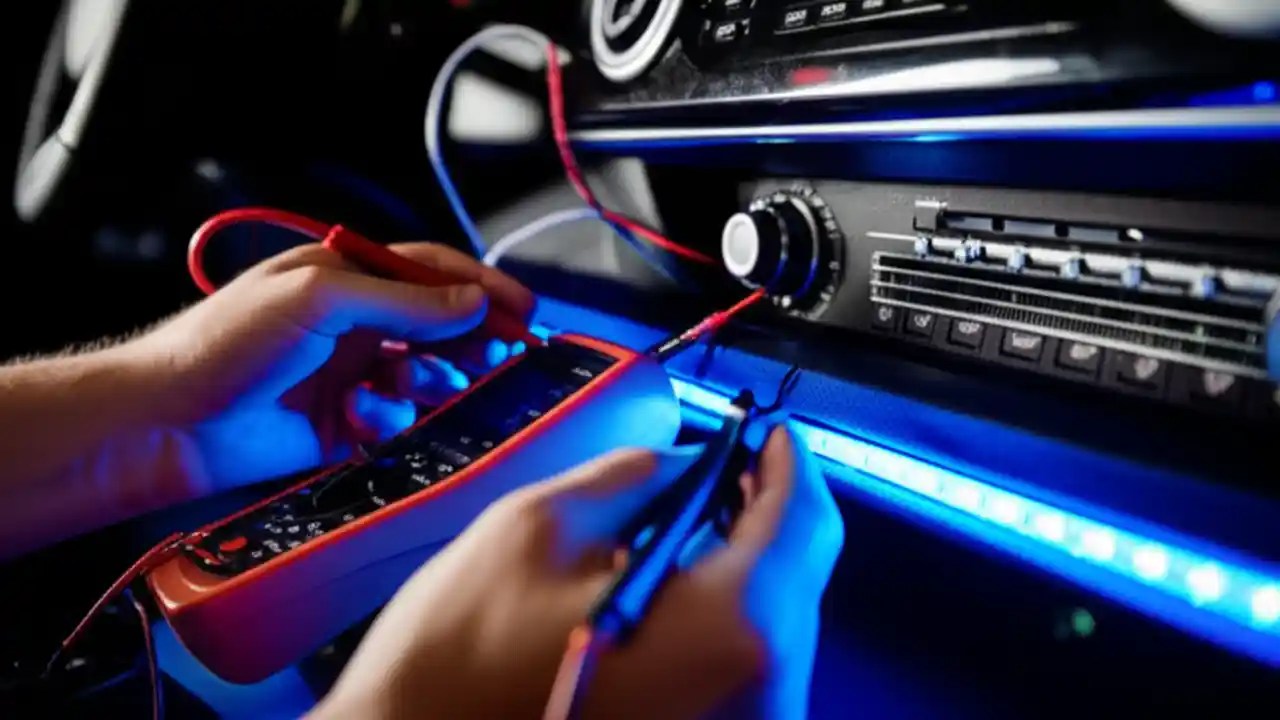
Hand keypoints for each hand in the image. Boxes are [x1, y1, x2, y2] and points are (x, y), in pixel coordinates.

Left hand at [130, 241, 534, 492]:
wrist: (171, 421)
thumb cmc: (229, 342)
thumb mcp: (320, 300)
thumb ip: (404, 302)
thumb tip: (474, 303)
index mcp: (349, 276)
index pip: (435, 273)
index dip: (484, 288)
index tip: (527, 313)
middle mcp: (357, 322)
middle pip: (442, 325)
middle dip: (472, 341)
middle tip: (502, 357)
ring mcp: (353, 373)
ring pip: (426, 376)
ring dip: (426, 381)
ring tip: (406, 384)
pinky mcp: (347, 425)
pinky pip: (397, 421)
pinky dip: (389, 419)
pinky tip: (361, 419)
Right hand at [309, 424, 843, 719]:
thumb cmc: (460, 658)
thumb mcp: (540, 527)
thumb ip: (635, 477)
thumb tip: (688, 463)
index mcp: (730, 630)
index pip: (800, 521)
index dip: (784, 459)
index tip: (765, 426)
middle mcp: (759, 691)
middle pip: (795, 574)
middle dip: (761, 507)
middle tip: (725, 458)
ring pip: (772, 620)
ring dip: (740, 559)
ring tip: (694, 510)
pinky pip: (741, 661)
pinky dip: (720, 611)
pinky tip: (676, 578)